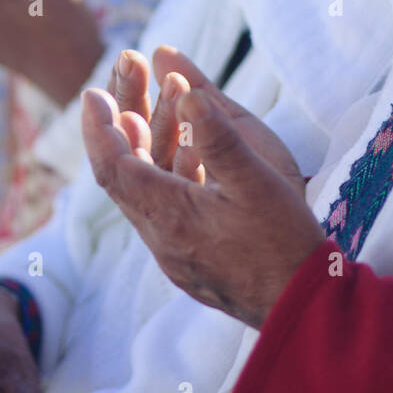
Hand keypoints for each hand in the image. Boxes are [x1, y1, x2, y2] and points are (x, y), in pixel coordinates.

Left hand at [83, 53, 324, 327]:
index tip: (91, 93)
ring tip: (143, 111)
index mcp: (171, 216)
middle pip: (123, 176)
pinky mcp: (189, 260)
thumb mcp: (257, 182)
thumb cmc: (283, 242)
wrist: (301, 306)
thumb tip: (187, 94)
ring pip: (142, 193)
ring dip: (141, 150)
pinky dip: (163, 174)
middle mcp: (161, 238)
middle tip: (116, 86)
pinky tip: (183, 155)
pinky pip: (161, 209)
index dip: (99, 128)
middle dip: (119, 126)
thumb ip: (219, 138)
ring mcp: (173, 253)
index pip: (115, 167)